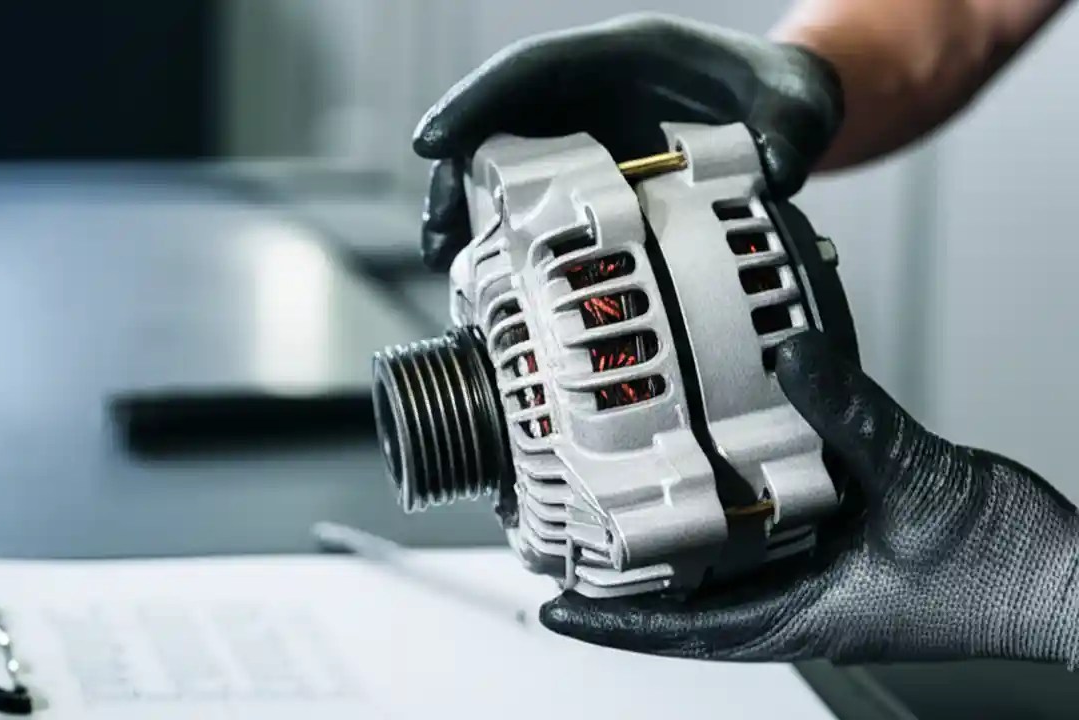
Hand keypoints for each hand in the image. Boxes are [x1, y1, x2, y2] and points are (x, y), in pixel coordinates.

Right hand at [414, 13, 843, 270]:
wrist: (787, 111)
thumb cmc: (782, 93)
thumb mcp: (796, 104)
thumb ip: (790, 129)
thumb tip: (775, 171)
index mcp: (622, 56)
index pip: (530, 71)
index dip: (476, 103)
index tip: (434, 143)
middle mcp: (591, 91)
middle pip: (501, 122)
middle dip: (458, 174)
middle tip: (436, 234)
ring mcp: (585, 130)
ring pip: (506, 161)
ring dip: (472, 209)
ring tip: (448, 261)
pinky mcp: (590, 168)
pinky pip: (535, 192)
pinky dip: (510, 228)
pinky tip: (497, 270)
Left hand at [540, 331, 1078, 665]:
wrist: (1070, 584)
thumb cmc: (1010, 566)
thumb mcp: (920, 479)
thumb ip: (851, 417)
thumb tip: (791, 358)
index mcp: (812, 614)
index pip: (686, 630)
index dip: (617, 621)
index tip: (559, 610)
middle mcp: (809, 608)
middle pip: (693, 612)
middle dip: (631, 591)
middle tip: (571, 562)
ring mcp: (831, 589)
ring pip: (730, 582)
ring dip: (677, 560)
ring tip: (622, 530)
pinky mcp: (855, 564)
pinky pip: (774, 550)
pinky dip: (735, 529)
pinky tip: (721, 497)